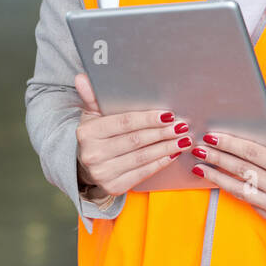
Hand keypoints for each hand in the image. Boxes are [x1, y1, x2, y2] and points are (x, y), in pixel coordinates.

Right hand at [74, 74, 190, 203]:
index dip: (148, 119)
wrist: (84, 165)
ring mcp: (102, 173)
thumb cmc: (96, 134)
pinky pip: (143, 173)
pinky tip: (173, 154)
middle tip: (182, 126)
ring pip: (142, 158)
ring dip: (166, 148)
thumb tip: (82, 77)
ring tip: (183, 139)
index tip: (168, 115)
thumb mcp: (91, 115)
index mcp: (87, 133)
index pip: (124, 123)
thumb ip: (91, 96)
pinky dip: (160, 163)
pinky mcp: (114, 187)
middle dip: (162, 133)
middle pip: (136, 141)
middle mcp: (92, 154)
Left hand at [188, 105, 265, 226]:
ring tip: (200, 168)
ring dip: (217, 178)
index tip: (212, 137)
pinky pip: (249, 202)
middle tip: (198, 149)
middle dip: (217, 159)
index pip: (252, 154)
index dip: (230, 144)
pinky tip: (218, 181)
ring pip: (241, 190)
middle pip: (242, 171)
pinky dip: (232, 191)